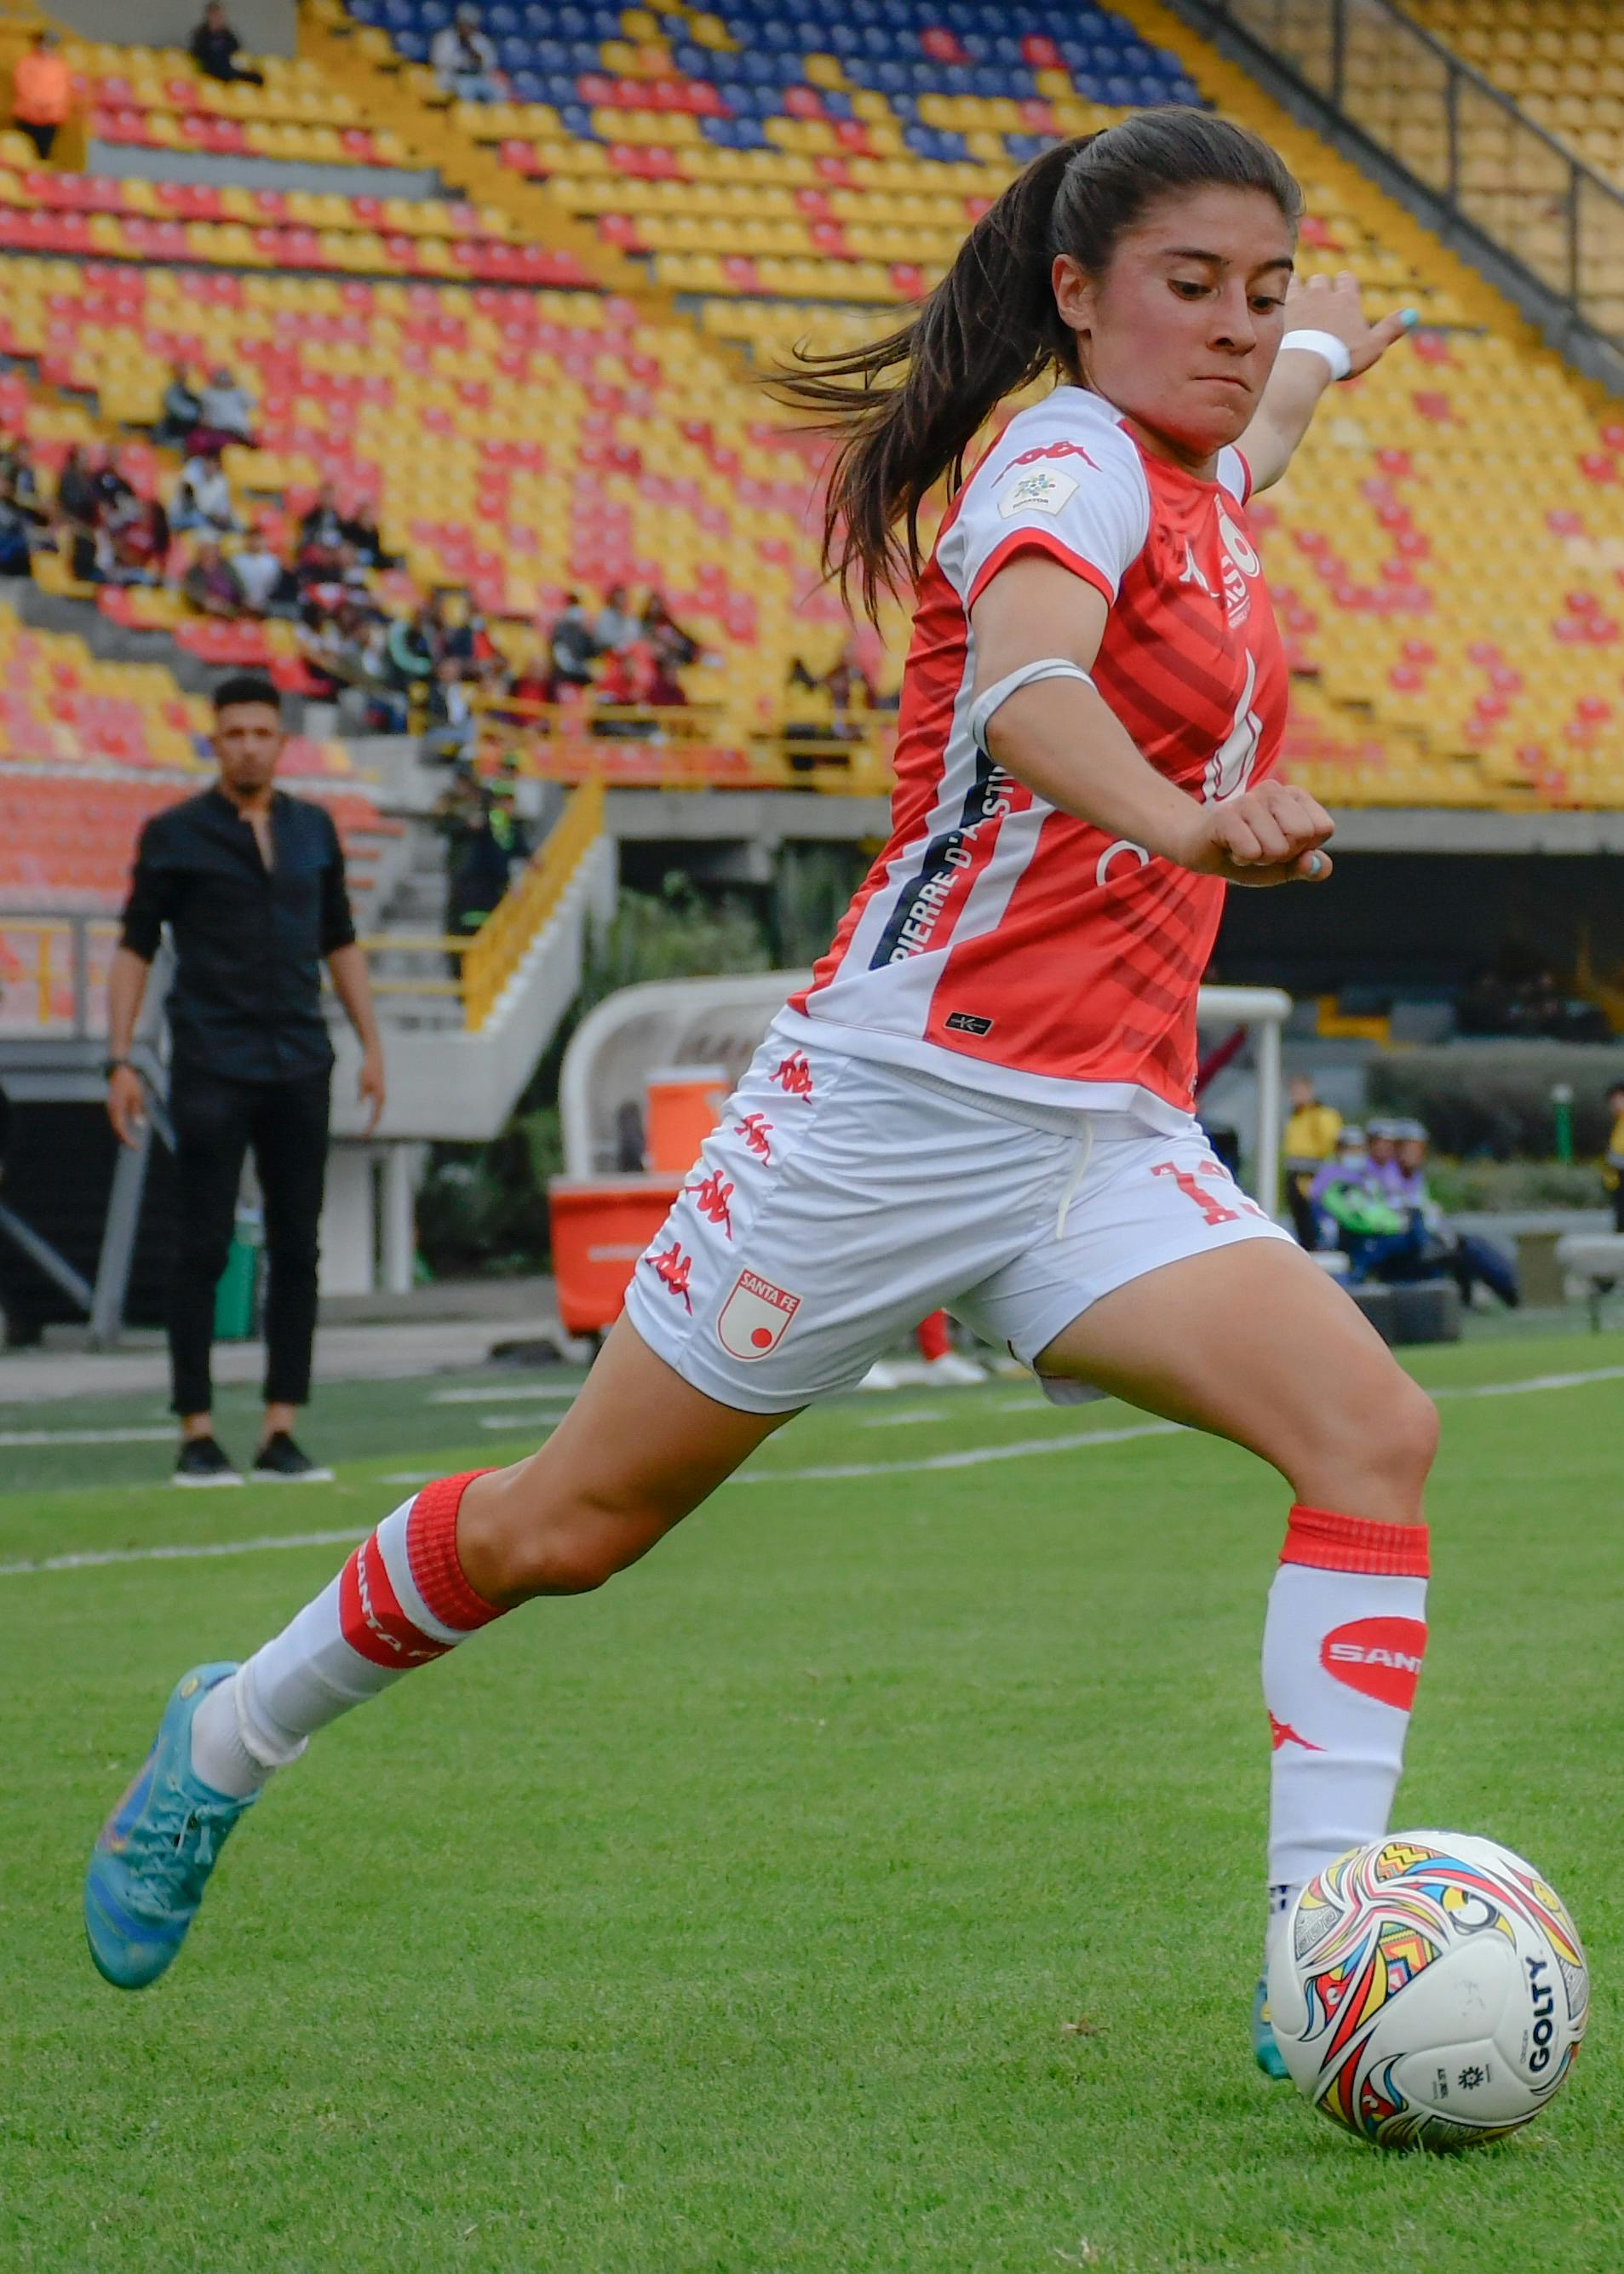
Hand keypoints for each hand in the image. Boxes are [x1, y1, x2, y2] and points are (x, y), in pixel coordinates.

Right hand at [107, 1064, 145, 1147]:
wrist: (120, 1067)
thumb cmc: (130, 1080)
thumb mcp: (138, 1094)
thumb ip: (138, 1110)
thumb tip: (140, 1125)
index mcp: (117, 1107)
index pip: (121, 1128)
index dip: (128, 1139)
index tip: (136, 1146)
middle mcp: (111, 1108)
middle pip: (117, 1128)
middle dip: (126, 1138)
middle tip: (135, 1146)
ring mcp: (111, 1105)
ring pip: (116, 1123)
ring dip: (123, 1132)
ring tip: (131, 1139)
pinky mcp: (112, 1102)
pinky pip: (117, 1117)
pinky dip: (122, 1124)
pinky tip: (128, 1127)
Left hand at [358, 1046, 385, 1134]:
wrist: (374, 1058)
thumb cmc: (367, 1069)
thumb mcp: (361, 1082)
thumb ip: (362, 1095)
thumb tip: (360, 1106)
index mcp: (379, 1097)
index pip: (375, 1117)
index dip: (370, 1127)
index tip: (364, 1136)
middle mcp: (382, 1098)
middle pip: (378, 1116)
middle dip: (372, 1126)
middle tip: (364, 1136)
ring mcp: (382, 1094)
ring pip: (379, 1112)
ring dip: (373, 1121)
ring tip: (367, 1129)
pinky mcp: (379, 1091)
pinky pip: (378, 1106)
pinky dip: (374, 1114)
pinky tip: (370, 1117)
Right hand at [1175, 780, 1334, 887]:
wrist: (1203, 852)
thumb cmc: (1249, 854)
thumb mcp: (1285, 866)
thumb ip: (1309, 867)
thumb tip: (1317, 865)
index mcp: (1294, 795)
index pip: (1323, 828)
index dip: (1304, 849)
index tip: (1282, 844)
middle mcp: (1274, 790)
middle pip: (1302, 835)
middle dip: (1283, 854)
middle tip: (1261, 847)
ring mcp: (1248, 799)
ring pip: (1277, 848)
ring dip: (1259, 859)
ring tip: (1244, 847)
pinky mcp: (1226, 815)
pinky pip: (1252, 852)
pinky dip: (1241, 860)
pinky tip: (1230, 849)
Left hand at [1284, 271, 1415, 379]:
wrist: (1306, 363)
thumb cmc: (1342, 357)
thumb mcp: (1372, 346)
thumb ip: (1391, 328)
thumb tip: (1414, 313)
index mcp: (1346, 300)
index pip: (1346, 280)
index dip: (1344, 286)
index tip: (1342, 296)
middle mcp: (1322, 294)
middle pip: (1321, 280)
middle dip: (1320, 289)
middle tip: (1319, 304)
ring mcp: (1300, 301)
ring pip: (1299, 283)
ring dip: (1300, 290)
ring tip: (1300, 304)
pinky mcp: (1281, 312)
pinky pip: (1278, 297)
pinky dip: (1280, 301)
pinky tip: (1280, 310)